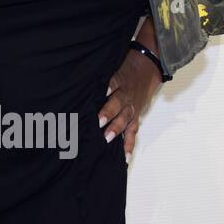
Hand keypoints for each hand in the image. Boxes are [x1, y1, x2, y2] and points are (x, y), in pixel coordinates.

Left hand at [100, 44, 163, 163]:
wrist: (147, 68)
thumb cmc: (123, 69)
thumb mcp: (111, 66)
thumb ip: (98, 75)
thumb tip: (76, 81)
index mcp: (118, 81)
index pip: (112, 84)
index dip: (107, 88)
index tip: (103, 91)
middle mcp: (126, 96)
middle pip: (118, 104)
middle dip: (109, 113)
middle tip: (99, 122)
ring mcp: (132, 107)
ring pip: (126, 118)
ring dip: (117, 129)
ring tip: (107, 138)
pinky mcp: (136, 116)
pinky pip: (133, 131)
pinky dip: (129, 144)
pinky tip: (124, 157)